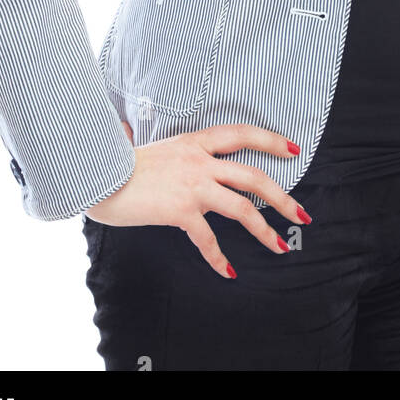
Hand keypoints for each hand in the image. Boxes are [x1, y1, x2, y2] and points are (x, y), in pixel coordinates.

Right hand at [83, 118, 308, 279]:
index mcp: (195, 141)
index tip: (294, 149)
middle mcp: (199, 160)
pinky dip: (219, 257)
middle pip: (253, 175)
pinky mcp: (180, 210)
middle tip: (302, 214)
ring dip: (265, 230)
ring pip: (241, 207)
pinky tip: (229, 271)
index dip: (271, 140)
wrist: (97, 174)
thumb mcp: (142, 144)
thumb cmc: (115, 163)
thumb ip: (146, 139)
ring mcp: (192, 185)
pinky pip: (207, 238)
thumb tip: (126, 129)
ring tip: (281, 246)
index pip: (242, 134)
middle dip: (282, 197)